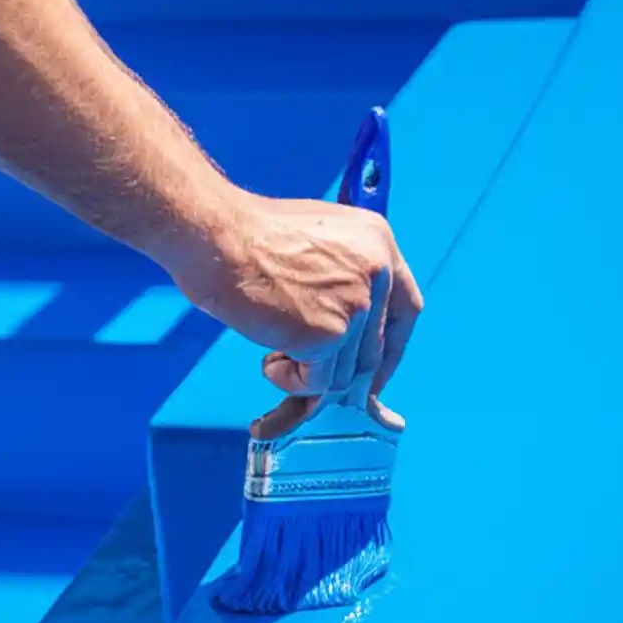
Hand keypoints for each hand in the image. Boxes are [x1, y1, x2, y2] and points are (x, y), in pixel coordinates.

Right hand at [172, 192, 422, 438]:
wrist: (215, 235)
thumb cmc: (247, 235)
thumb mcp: (318, 238)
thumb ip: (344, 274)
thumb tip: (351, 328)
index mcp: (379, 242)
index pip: (406, 309)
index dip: (390, 348)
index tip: (371, 372)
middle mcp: (378, 272)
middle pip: (375, 348)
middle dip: (347, 375)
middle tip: (321, 386)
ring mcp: (357, 305)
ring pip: (344, 370)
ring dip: (309, 375)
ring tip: (276, 360)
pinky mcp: (329, 334)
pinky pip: (318, 381)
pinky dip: (291, 381)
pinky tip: (269, 363)